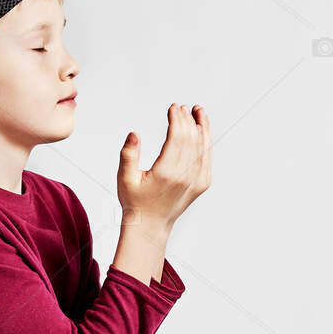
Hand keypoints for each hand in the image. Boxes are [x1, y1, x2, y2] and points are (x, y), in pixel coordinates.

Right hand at [117, 103, 211, 232]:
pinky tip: (202, 130)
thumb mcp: (125, 178)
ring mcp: (197, 181)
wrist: (151, 225)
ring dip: (201, 127)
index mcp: (166, 173)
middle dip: (187, 119)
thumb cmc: (136, 202)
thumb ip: (128, 155)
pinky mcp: (202, 184)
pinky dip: (206, 142)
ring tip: (197, 112)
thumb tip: (134, 134)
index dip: (177, 119)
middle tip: (182, 107)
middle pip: (191, 139)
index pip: (178, 138)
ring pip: (203, 147)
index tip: (173, 107)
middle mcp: (185, 177)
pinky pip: (207, 158)